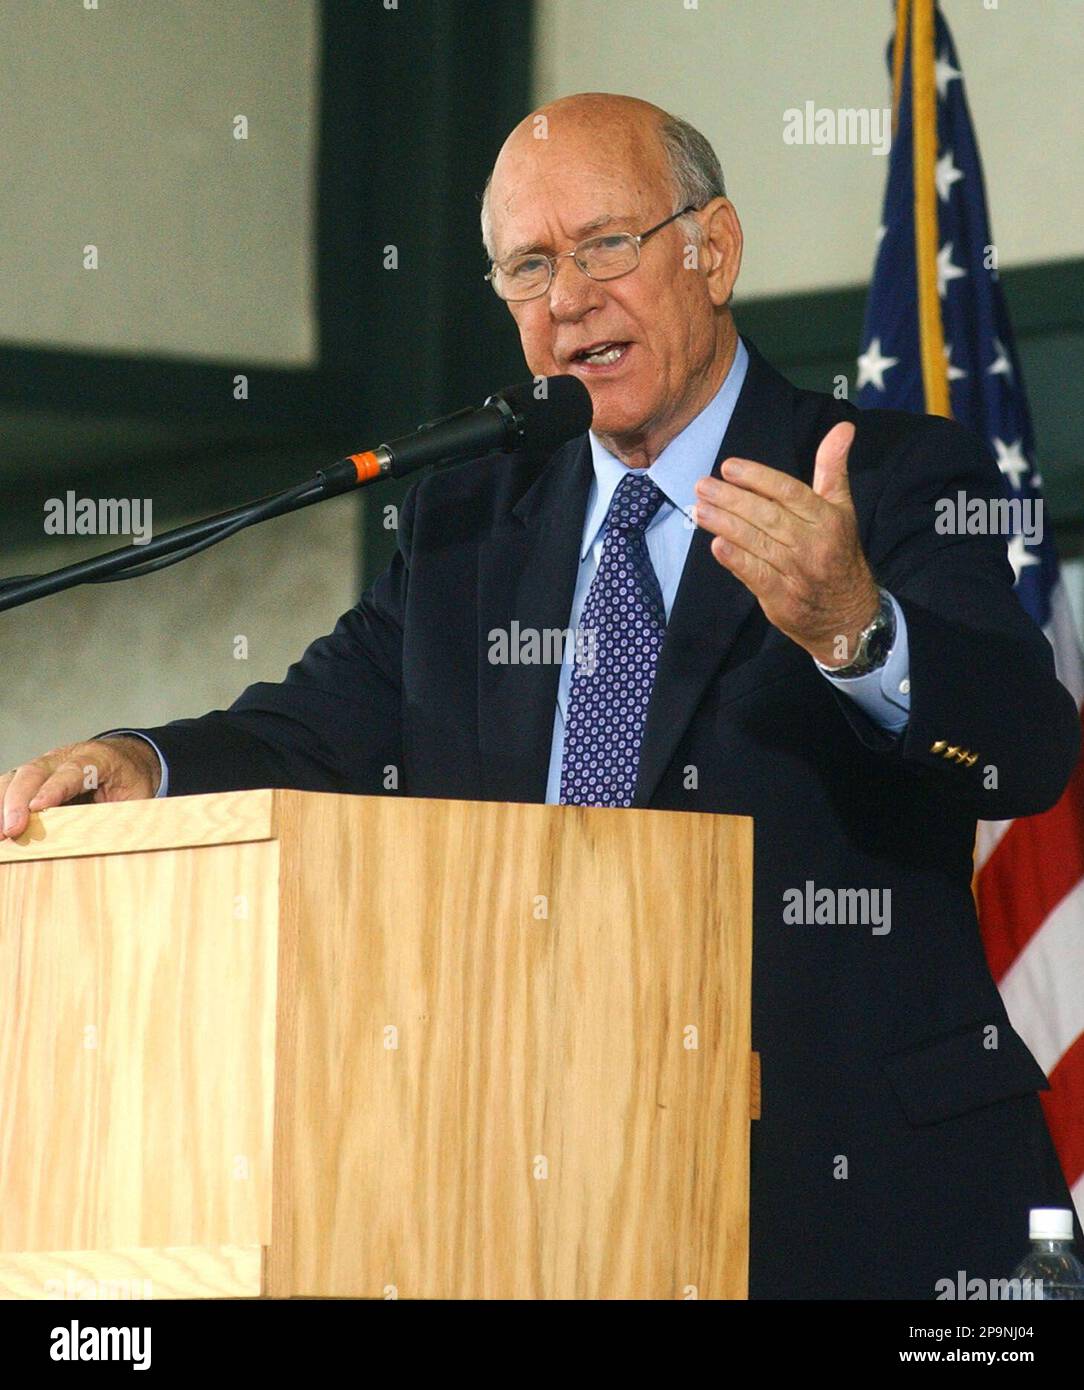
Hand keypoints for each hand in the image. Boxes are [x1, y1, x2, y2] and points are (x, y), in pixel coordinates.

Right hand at [0, 737, 160, 841]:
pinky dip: (0, 802)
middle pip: (34, 772)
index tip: (38, 807)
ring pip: (16, 777)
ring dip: (1, 804)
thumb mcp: (140, 796)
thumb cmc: (131, 780)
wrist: (126, 759)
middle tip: (10, 830)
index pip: (72, 772)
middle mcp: (65, 756)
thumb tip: (116, 840)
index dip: (54, 789)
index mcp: (97, 758)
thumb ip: (127, 813)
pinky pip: (10, 785)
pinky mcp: (34, 776)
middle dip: (18, 801)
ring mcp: (46, 764)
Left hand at [693, 421, 879, 666]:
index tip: (728, 467)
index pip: (788, 492)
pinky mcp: (782, 599)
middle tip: (702, 485)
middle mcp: (812, 545)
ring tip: (698, 509)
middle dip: (732, 499)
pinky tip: (715, 546)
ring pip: (757, 543)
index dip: (757, 478)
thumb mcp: (841, 509)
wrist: (847, 615)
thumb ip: (833, 469)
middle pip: (767, 516)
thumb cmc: (837, 554)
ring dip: (725, 525)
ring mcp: (796, 573)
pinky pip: (756, 575)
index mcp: (827, 519)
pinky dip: (736, 561)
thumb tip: (843, 428)